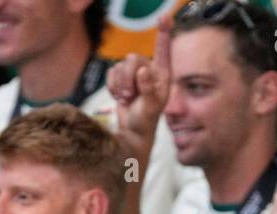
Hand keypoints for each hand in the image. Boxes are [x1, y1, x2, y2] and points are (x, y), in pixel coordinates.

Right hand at [109, 15, 170, 160]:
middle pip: (133, 59)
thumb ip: (148, 89)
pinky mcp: (122, 80)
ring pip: (120, 66)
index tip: (165, 16)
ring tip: (126, 99)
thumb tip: (143, 71)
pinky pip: (111, 73)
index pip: (163, 49)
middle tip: (129, 96)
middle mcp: (149, 71)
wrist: (132, 133)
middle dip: (127, 78)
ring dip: (120, 85)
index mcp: (162, 74)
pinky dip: (112, 86)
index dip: (164, 32)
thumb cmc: (145, 122)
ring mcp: (135, 75)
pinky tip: (119, 97)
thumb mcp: (150, 108)